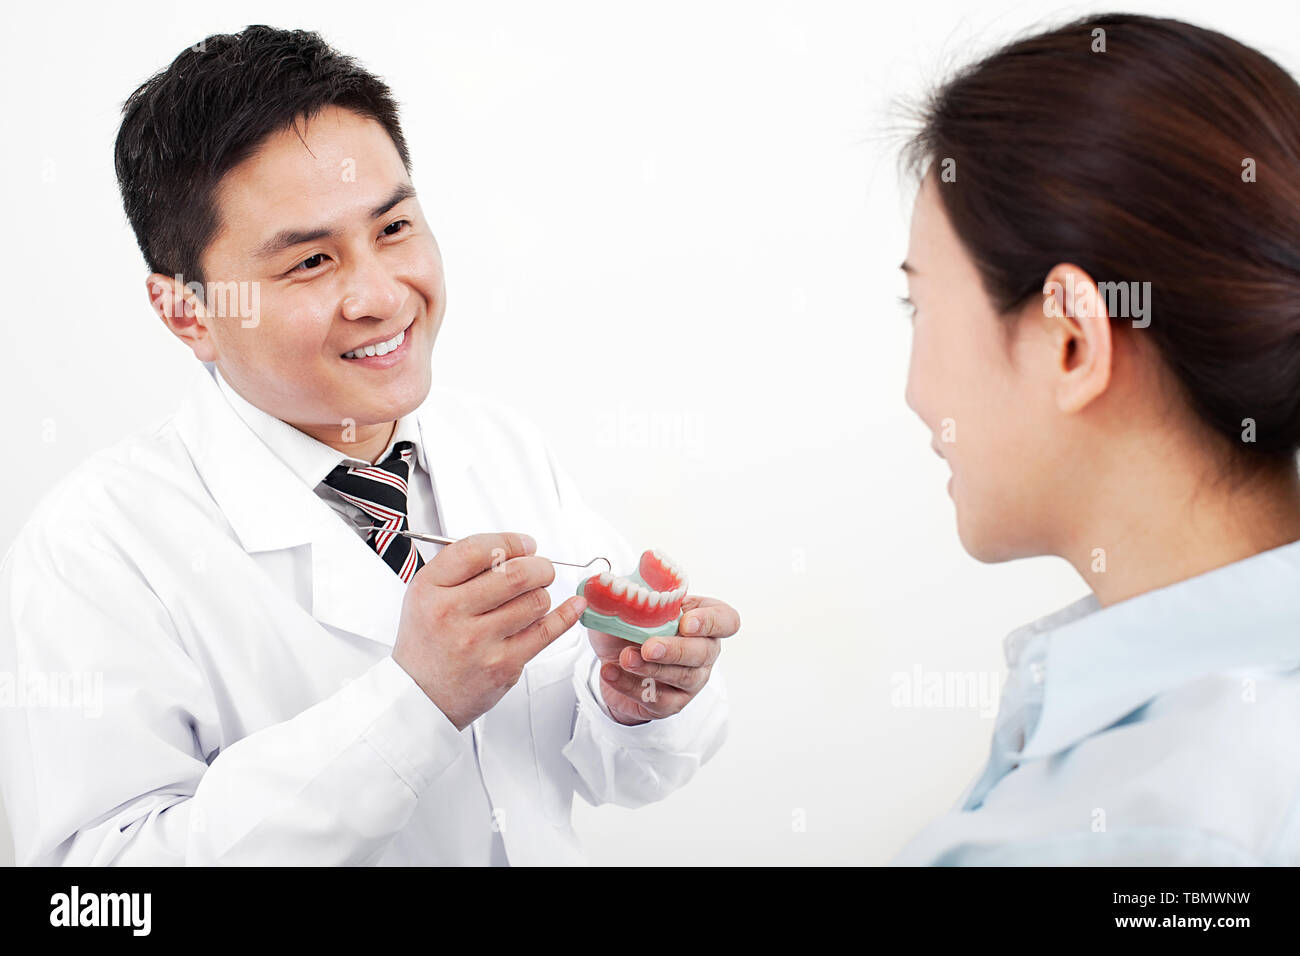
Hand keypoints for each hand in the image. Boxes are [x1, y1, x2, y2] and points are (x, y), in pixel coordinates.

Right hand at [393, 532, 587, 730]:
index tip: (525, 545)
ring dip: (543, 594)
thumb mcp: (425, 594)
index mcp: (429, 588)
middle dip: (539, 566)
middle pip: (514, 574)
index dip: (510, 542)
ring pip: (534, 601)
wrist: (420, 694)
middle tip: (541, 569)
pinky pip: (546, 632)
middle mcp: (451, 613)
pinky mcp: (502, 665)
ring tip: (534, 598)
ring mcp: (478, 641)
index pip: (476, 550)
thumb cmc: (428, 641)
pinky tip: (572, 606)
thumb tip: (514, 548)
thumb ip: (463, 567)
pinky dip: (565, 614)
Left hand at [588, 595, 739, 724]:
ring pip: (683, 677)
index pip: (726, 620)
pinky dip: (631, 686)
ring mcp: (692, 680)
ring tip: (625, 657)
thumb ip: (636, 588)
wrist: (611, 662)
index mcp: (702, 620)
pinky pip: (658, 699)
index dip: (711, 622)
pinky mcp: (672, 703)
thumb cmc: (629, 627)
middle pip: (704, 652)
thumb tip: (634, 569)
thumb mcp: (630, 603)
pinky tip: (611, 672)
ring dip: (652, 668)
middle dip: (676, 649)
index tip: (686, 621)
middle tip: (649, 646)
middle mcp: (705, 651)